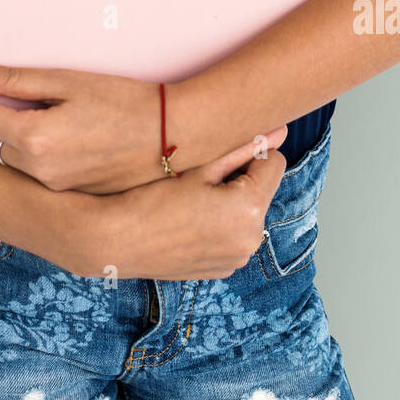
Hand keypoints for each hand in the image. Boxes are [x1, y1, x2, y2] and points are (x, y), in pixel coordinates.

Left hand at [0, 59, 164, 192]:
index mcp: (33, 138)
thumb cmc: (123, 100)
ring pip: (9, 156)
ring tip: (23, 108)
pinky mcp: (68, 192)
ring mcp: (52, 186)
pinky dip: (31, 150)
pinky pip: (34, 170)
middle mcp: (37, 169)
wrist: (171, 136)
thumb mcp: (66, 82)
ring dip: (6, 134)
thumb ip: (13, 79)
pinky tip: (53, 131)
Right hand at [70, 133, 289, 279]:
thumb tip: (282, 130)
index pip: (274, 163)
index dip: (250, 154)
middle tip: (200, 180)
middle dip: (240, 180)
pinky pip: (234, 237)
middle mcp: (251, 239)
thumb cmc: (153, 196)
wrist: (117, 239)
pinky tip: (190, 222)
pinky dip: (221, 227)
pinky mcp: (223, 270)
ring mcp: (237, 259)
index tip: (220, 158)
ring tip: (192, 201)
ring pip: (247, 214)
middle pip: (261, 190)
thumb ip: (245, 147)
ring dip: (231, 204)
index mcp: (249, 208)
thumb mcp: (200, 166)